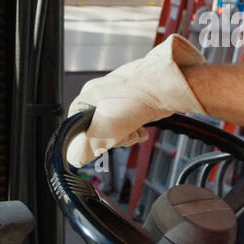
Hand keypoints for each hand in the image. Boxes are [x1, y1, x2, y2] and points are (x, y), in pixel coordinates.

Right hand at [65, 34, 207, 166]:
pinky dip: (137, 128)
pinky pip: (132, 118)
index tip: (100, 147)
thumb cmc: (137, 97)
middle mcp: (103, 92)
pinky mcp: (137, 98)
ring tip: (135, 134)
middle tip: (122, 138)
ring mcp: (121, 94)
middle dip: (113, 138)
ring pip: (118, 124)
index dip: (89, 140)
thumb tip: (75, 158)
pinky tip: (142, 131)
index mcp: (88, 95)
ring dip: (126, 135)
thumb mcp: (104, 130)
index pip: (77, 124)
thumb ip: (85, 147)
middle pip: (100, 126)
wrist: (167, 85)